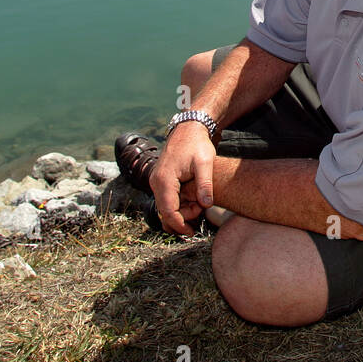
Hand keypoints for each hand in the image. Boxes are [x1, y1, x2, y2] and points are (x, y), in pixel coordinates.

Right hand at [149, 120, 216, 235]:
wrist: (189, 129)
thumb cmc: (197, 144)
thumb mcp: (205, 163)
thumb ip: (205, 184)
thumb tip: (206, 204)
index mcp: (164, 179)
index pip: (168, 211)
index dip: (179, 224)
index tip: (191, 232)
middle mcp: (156, 181)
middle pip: (164, 211)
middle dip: (182, 218)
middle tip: (201, 211)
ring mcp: (157, 181)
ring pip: (165, 206)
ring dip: (181, 211)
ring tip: (199, 203)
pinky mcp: (161, 180)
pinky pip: (166, 198)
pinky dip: (178, 204)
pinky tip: (193, 199)